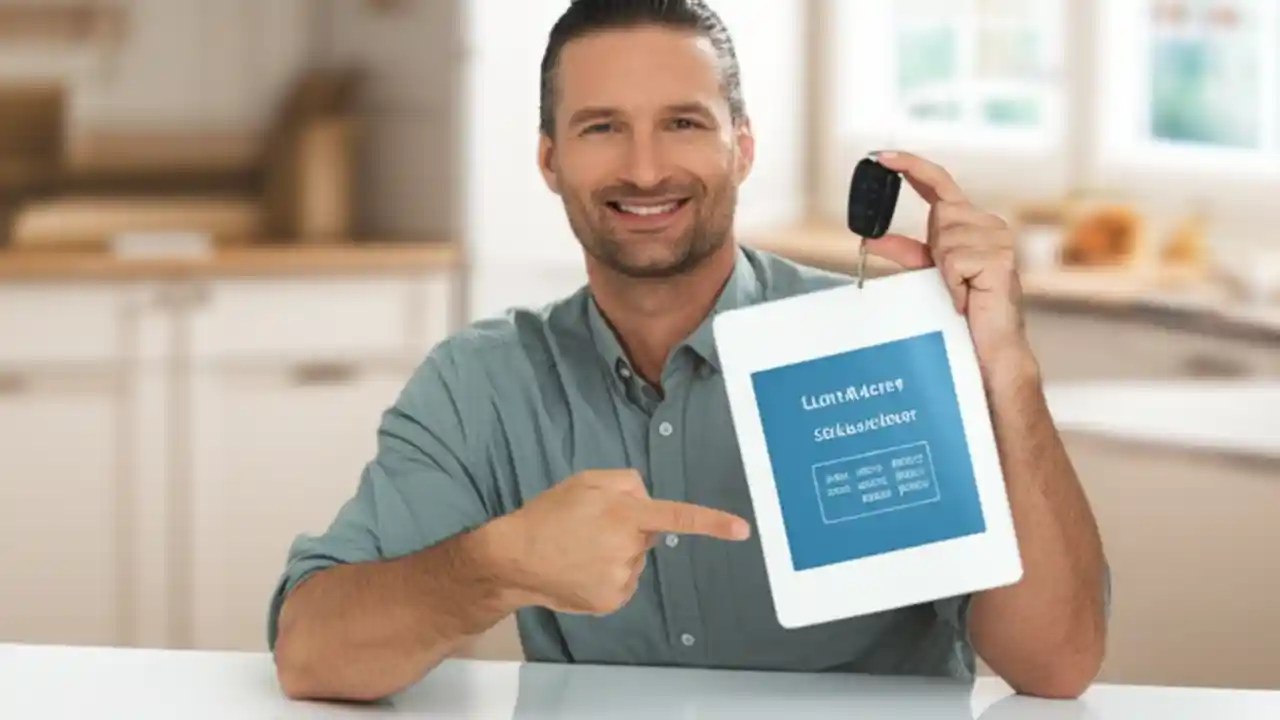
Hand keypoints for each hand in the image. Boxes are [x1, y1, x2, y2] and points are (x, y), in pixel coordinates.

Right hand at [491, 470, 749, 615]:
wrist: (514, 558)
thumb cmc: (549, 514)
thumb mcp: (587, 480)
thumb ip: (627, 482)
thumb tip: (647, 500)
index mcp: (624, 514)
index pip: (677, 517)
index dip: (711, 523)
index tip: (742, 530)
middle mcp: (628, 548)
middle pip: (647, 534)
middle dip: (628, 528)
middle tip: (590, 526)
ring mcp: (621, 578)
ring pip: (635, 559)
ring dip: (617, 552)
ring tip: (580, 548)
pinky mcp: (613, 600)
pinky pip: (624, 581)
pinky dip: (608, 574)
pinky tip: (582, 569)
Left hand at [862, 151, 1031, 370]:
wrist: (989, 344)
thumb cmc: (965, 308)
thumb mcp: (927, 273)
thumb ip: (905, 251)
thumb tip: (870, 236)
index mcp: (971, 223)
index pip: (940, 183)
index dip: (911, 166)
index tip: (881, 157)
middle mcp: (990, 224)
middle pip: (941, 212)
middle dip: (935, 245)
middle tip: (949, 277)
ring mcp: (1000, 240)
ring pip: (946, 236)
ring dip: (944, 268)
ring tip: (961, 290)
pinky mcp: (1001, 259)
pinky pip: (954, 260)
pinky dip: (952, 283)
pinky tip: (966, 298)